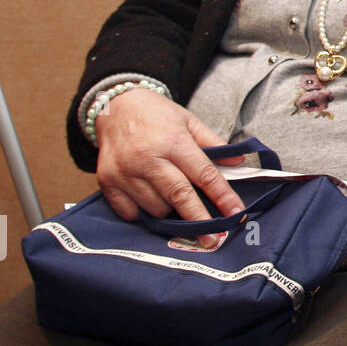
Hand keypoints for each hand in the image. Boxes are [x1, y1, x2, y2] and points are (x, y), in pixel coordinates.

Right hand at [94, 88, 244, 244]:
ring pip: (155, 207)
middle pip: (179, 196)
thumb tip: (239, 162)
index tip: (236, 214)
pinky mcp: (108, 182)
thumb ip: (213, 143)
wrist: (115, 106)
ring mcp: (125, 172)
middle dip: (199, 220)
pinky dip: (143, 212)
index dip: (223, 196)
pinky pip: (130, 212)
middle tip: (214, 239)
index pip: (204, 174)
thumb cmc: (156, 115)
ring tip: (176, 200)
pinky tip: (151, 200)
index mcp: (173, 141)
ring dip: (171, 211)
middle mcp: (148, 158)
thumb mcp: (189, 121)